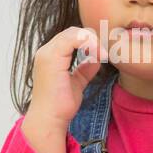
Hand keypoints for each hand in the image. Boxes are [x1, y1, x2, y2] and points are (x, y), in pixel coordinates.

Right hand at [21, 27, 106, 152]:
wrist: (50, 120)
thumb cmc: (60, 106)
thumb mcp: (77, 83)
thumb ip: (84, 70)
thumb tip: (96, 59)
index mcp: (50, 56)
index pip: (72, 37)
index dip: (90, 41)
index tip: (104, 54)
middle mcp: (46, 51)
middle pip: (73, 32)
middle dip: (93, 39)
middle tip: (107, 53)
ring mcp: (47, 54)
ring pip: (74, 33)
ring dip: (93, 41)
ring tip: (104, 55)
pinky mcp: (51, 58)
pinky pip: (73, 39)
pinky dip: (89, 43)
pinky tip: (99, 55)